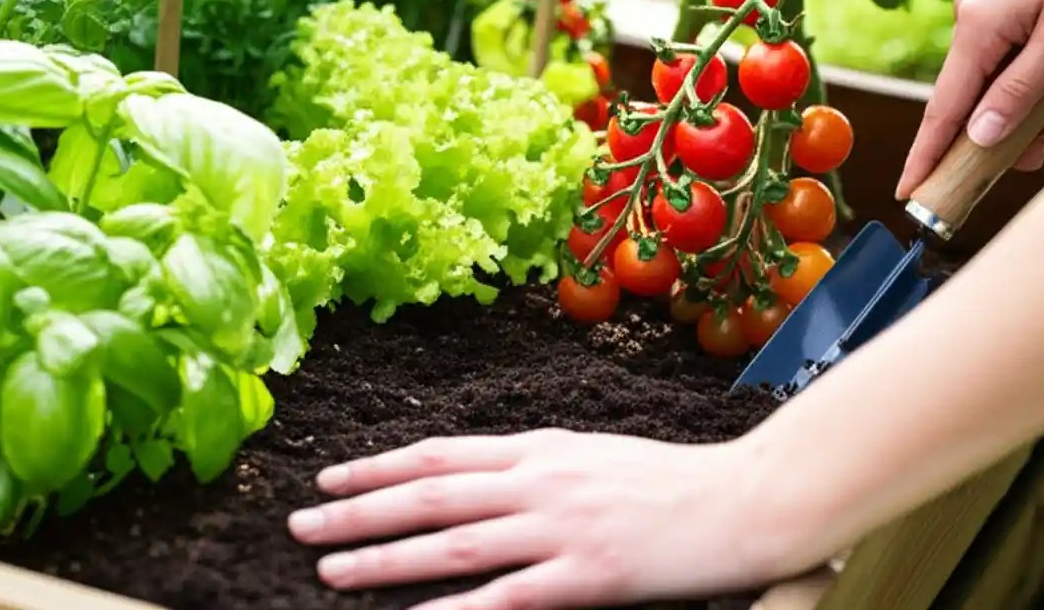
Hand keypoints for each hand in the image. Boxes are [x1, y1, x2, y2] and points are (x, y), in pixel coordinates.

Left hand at [287, 429, 805, 608]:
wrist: (743, 500)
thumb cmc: (666, 481)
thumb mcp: (586, 456)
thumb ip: (530, 467)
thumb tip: (472, 479)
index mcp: (536, 448)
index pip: (437, 455)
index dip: (376, 466)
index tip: (328, 477)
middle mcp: (537, 481)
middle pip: (428, 496)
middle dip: (357, 510)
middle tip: (300, 525)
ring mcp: (560, 528)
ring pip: (452, 544)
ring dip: (383, 559)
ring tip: (330, 570)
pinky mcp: (588, 576)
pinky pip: (504, 598)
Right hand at [896, 0, 1043, 199]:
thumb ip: (1021, 92)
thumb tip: (979, 138)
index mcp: (978, 24)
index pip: (943, 107)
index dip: (926, 156)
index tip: (908, 193)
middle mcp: (972, 16)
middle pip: (971, 97)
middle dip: (997, 135)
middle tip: (1029, 159)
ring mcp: (986, 8)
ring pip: (995, 81)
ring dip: (1024, 110)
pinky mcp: (1004, 5)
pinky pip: (1008, 59)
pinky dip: (1029, 85)